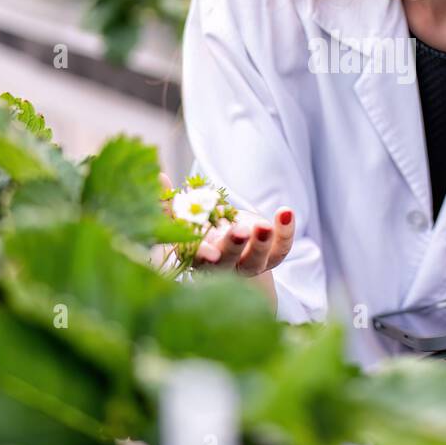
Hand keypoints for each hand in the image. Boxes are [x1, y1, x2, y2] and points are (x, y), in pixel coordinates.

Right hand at [158, 172, 295, 276]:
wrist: (235, 245)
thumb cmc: (203, 230)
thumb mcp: (187, 219)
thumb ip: (171, 203)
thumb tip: (160, 177)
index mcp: (199, 259)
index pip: (199, 260)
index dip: (204, 256)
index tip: (210, 252)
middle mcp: (225, 266)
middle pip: (230, 261)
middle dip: (234, 246)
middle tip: (240, 231)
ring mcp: (250, 264)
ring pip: (258, 259)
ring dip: (262, 242)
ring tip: (264, 224)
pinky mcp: (272, 256)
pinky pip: (281, 247)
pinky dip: (285, 231)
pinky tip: (286, 212)